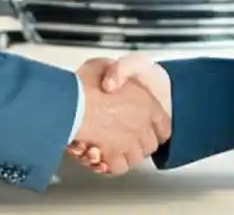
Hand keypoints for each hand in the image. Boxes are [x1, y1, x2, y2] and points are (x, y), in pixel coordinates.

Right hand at [70, 57, 170, 175]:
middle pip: (149, 145)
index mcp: (147, 103)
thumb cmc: (83, 85)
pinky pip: (117, 167)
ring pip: (134, 158)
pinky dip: (110, 165)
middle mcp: (142, 125)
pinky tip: (101, 157)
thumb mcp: (102, 66)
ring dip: (124, 155)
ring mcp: (129, 143)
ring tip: (111, 148)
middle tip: (126, 139)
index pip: (163, 125)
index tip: (148, 130)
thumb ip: (113, 73)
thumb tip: (111, 79)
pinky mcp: (113, 157)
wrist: (69, 103)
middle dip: (138, 143)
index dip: (154, 128)